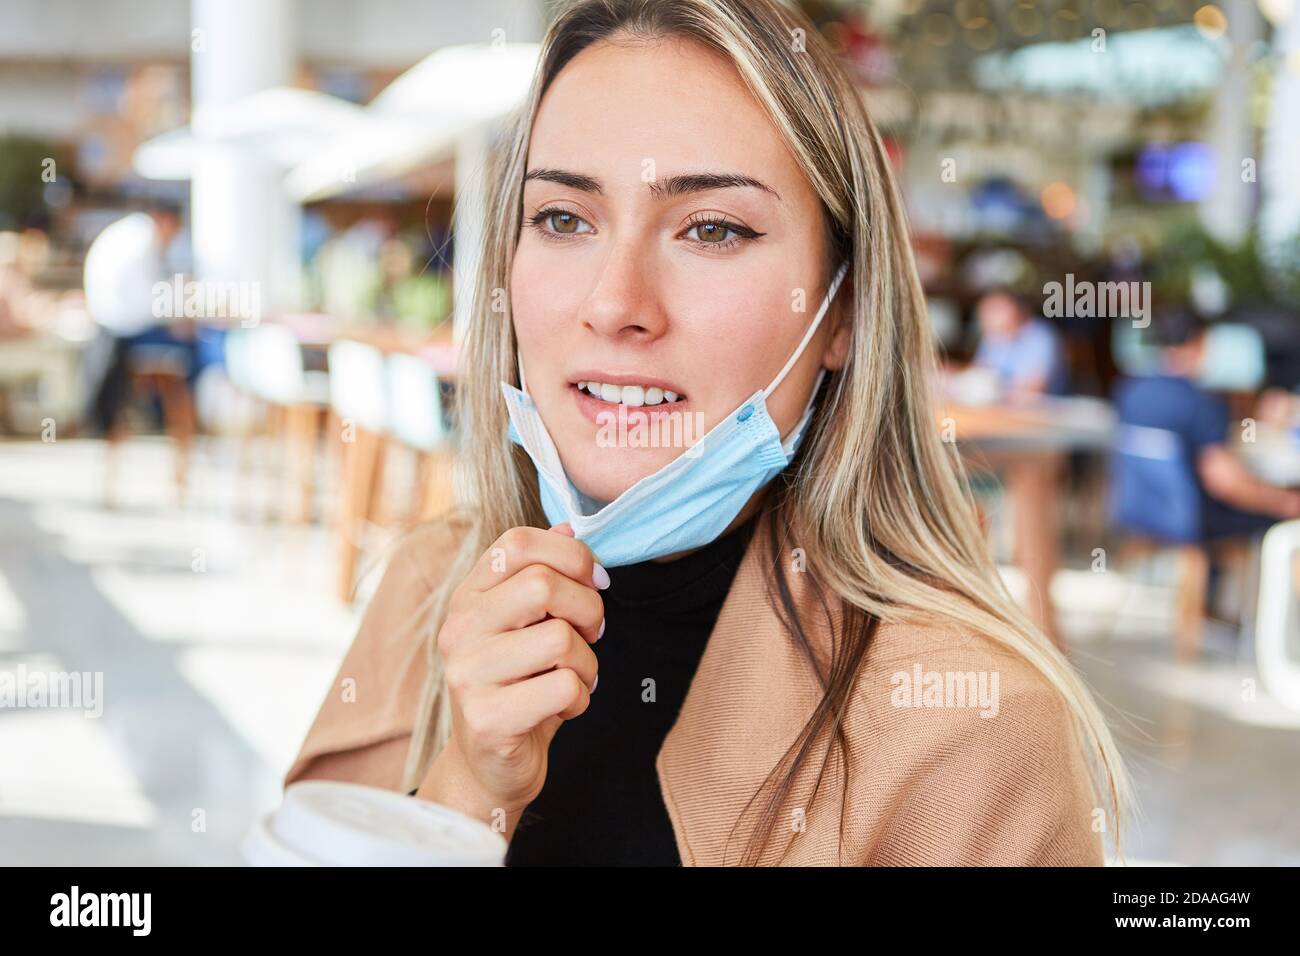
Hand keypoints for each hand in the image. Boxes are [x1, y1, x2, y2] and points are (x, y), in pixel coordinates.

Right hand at [422, 524, 606, 830]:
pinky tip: (564, 708)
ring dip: (587, 662)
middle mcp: (458, 629)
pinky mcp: (487, 718)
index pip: (518, 543)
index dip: (571, 554)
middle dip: (588, 610)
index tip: (594, 581)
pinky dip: (582, 698)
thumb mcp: (530, 625)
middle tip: (589, 635)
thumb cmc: (520, 686)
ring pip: (561, 639)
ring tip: (574, 677)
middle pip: (544, 585)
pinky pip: (564, 688)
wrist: (492, 766)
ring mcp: (467, 675)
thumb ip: (543, 574)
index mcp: (468, 597)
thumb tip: (569, 525)